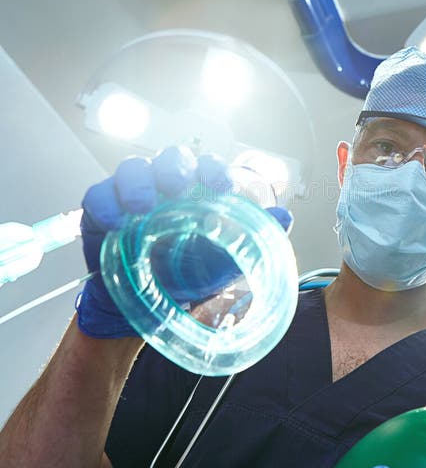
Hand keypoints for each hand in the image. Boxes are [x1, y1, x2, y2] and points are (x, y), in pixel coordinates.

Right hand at [76, 146, 291, 338]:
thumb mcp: (224, 262)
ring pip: (133, 168)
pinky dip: (106, 204)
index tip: (222, 187)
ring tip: (143, 208)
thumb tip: (285, 215)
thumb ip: (252, 237)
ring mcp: (132, 195)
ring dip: (138, 182)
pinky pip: (99, 195)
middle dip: (176, 168)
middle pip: (171, 158)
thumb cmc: (188, 277)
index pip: (207, 165)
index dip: (214, 170)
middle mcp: (165, 186)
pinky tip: (117, 223)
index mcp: (197, 192)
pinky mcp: (102, 212)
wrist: (149, 309)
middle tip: (179, 189)